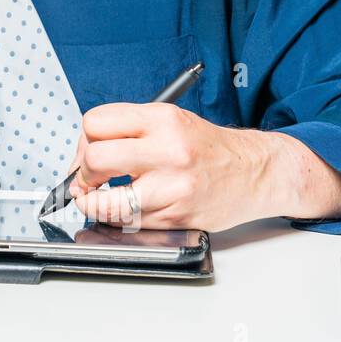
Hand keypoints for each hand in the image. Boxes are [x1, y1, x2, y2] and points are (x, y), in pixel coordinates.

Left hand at [63, 102, 340, 231]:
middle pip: (95, 160)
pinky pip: (128, 223)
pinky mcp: (176, 216)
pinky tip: (126, 209)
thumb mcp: (171, 121)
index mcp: (162, 119)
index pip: (96, 123)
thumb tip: (83, 153)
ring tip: (100, 198)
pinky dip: (118, 219)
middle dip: (83, 172)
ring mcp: (173, 186)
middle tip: (90, 178)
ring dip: (94, 203)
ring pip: (106, 201)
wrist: (258, 171)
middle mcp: (168, 150)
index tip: (85, 152)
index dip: (83, 141)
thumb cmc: (209, 148)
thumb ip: (128, 130)